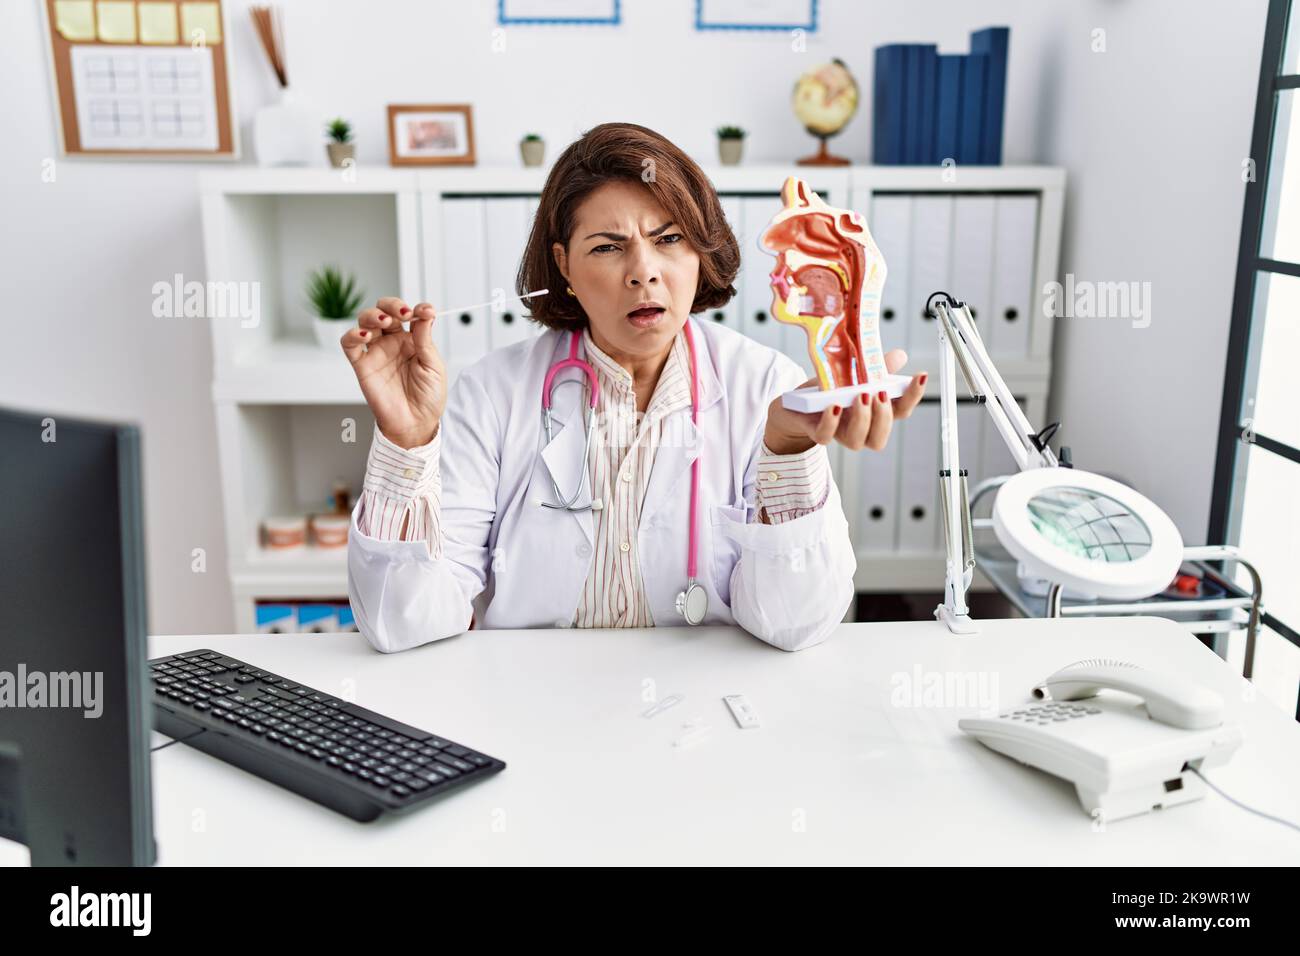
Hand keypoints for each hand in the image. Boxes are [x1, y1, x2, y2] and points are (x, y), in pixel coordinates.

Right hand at [341, 297, 445, 448]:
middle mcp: (393, 343)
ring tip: (385, 322)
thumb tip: (425, 313)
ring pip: (365, 321)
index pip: (410, 314)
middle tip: (404, 314)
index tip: (427, 311)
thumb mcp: (434, 366)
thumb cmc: (428, 398)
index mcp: (412, 340)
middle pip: (384, 311)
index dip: (417, 308)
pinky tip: (365, 336)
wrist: (416, 423)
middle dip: (392, 305)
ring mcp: (376, 352)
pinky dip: (352, 334)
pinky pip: (349, 344)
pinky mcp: (362, 365)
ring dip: (373, 315)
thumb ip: (425, 340)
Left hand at [763, 349, 926, 454]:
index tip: (920, 376)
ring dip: (862, 420)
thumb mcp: (855, 373)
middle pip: (880, 437)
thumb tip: (900, 356)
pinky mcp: (816, 431)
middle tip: (880, 394)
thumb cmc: (831, 390)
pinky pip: (824, 436)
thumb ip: (877, 367)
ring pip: (856, 442)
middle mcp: (860, 427)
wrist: (798, 403)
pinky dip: (830, 423)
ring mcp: (839, 432)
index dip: (913, 396)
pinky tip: (834, 407)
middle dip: (883, 417)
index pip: (900, 411)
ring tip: (860, 397)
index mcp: (874, 412)